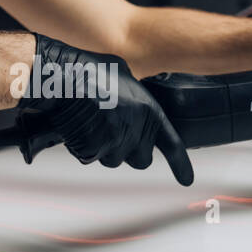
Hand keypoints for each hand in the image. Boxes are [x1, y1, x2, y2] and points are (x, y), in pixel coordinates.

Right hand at [16, 34, 193, 185]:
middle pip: (141, 161)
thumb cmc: (91, 71)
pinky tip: (77, 126)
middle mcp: (138, 129)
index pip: (172, 144)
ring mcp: (117, 142)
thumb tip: (132, 105)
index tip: (186, 180)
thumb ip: (134, 98)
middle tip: (112, 133)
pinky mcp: (96, 149)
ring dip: (102, 148)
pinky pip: (89, 156)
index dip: (181, 165)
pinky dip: (81, 146)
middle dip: (129, 153)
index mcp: (150, 111)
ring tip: (90, 122)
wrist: (65, 76)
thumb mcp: (124, 77)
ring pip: (112, 159)